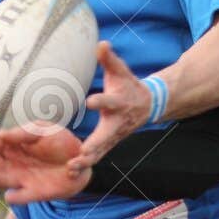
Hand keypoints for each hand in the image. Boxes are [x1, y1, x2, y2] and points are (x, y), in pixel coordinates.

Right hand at [0, 123, 92, 203]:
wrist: (82, 159)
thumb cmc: (58, 141)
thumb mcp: (43, 130)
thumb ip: (24, 133)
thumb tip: (1, 135)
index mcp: (13, 146)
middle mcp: (14, 163)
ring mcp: (24, 178)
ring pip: (6, 178)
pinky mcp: (37, 192)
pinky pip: (25, 196)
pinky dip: (18, 197)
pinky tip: (10, 196)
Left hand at [77, 42, 157, 166]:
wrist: (148, 105)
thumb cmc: (128, 85)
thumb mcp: (121, 71)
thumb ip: (110, 59)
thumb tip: (101, 44)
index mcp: (119, 102)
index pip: (110, 101)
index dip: (101, 101)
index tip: (90, 102)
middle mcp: (117, 122)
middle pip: (106, 135)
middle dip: (95, 144)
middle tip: (83, 152)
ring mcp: (114, 136)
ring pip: (101, 150)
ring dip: (87, 160)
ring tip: (72, 168)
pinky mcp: (110, 143)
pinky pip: (97, 156)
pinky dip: (85, 165)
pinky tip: (71, 174)